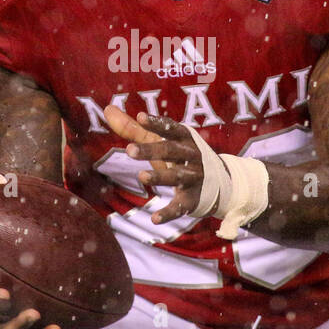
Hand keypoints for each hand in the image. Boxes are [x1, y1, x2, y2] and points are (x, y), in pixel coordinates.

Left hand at [104, 104, 205, 224]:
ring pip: (177, 177)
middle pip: (171, 151)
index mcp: (184, 138)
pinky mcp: (193, 200)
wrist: (221, 182)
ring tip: (141, 176)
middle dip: (151, 150)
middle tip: (129, 151)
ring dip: (161, 177)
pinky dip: (168, 213)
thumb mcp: (160, 141)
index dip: (156, 123)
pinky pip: (180, 207)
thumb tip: (107, 109)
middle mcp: (192, 156)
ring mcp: (194, 178)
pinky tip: (154, 219)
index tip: (141, 117)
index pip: (170, 128)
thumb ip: (133, 128)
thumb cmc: (180, 156)